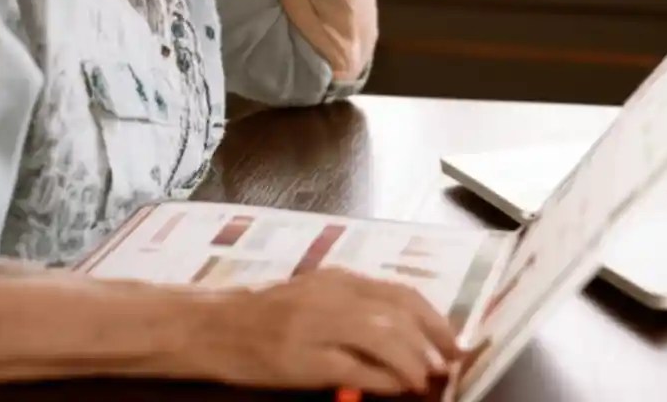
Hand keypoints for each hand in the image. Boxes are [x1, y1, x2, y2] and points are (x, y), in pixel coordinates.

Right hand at [196, 268, 463, 394]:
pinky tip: (398, 386)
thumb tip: (410, 332)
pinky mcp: (302, 358)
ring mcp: (316, 326)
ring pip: (383, 337)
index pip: (401, 294)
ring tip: (426, 377)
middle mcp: (331, 296)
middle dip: (433, 340)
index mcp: (339, 279)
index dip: (435, 318)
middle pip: (399, 313)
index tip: (455, 340)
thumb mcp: (316, 296)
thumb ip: (358, 306)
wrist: (211, 326)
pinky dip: (384, 378)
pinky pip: (355, 367)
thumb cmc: (267, 314)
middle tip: (450, 362)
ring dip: (413, 360)